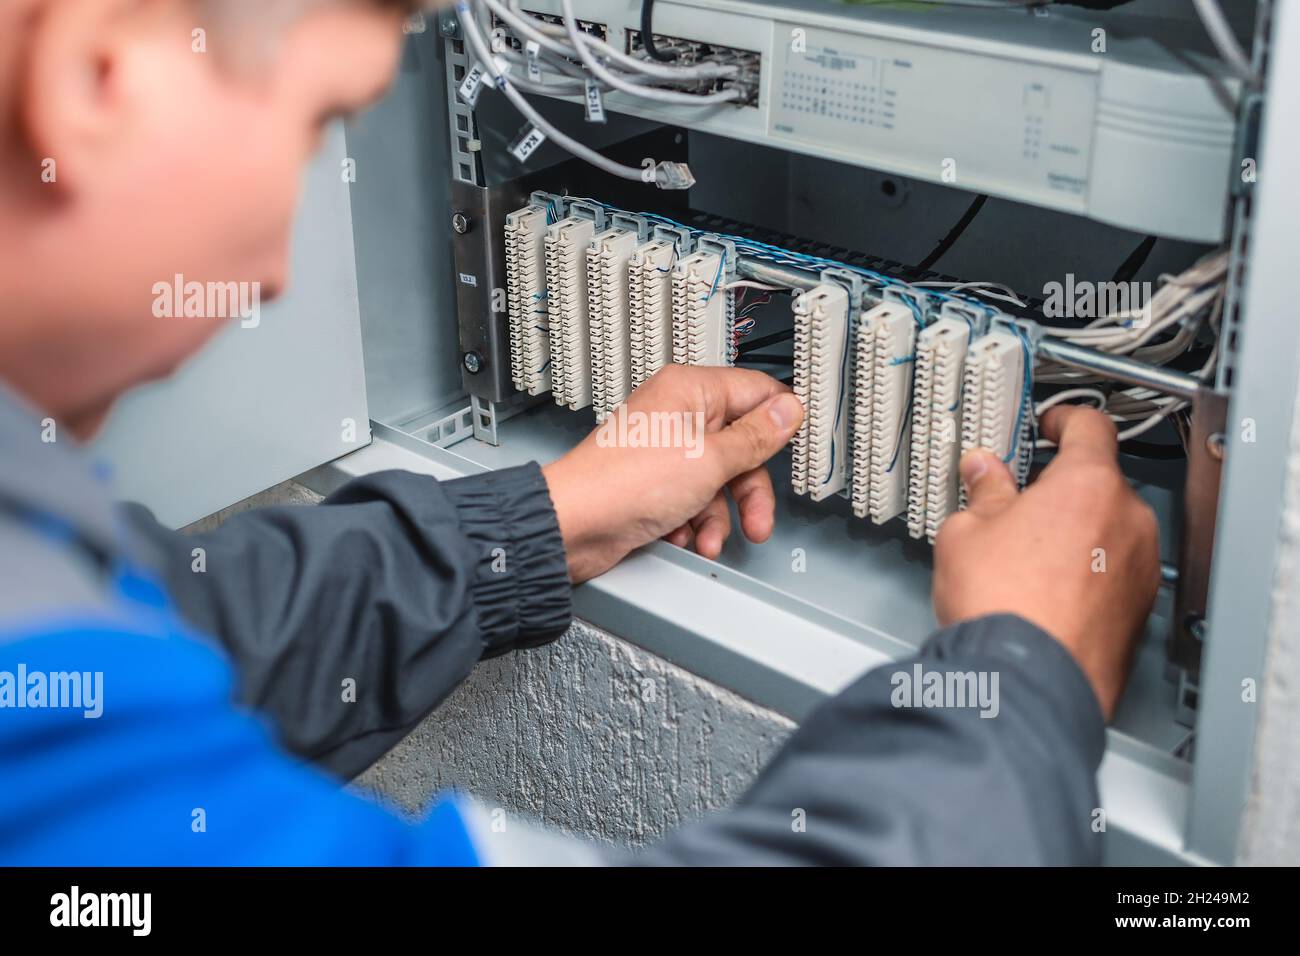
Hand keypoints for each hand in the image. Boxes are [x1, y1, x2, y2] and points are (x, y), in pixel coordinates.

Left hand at [542, 364, 803, 583]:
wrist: (574, 526)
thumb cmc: (624, 482)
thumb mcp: (710, 459)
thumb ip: (756, 437)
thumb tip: (788, 410)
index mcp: (690, 390)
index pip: (754, 391)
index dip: (779, 419)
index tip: (797, 444)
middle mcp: (676, 416)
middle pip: (739, 447)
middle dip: (748, 490)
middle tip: (757, 518)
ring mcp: (664, 452)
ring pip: (717, 481)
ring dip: (718, 516)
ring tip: (709, 537)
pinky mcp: (653, 485)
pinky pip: (691, 501)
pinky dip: (692, 523)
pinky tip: (682, 536)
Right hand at [932, 406, 1159, 718]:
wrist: (1027, 680)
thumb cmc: (1002, 605)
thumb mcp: (967, 531)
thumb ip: (983, 493)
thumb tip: (984, 475)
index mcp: (1089, 484)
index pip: (1090, 426)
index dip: (1064, 418)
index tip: (1048, 425)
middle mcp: (1127, 520)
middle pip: (1097, 484)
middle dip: (1058, 489)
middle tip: (1016, 502)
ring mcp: (1139, 568)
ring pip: (1106, 531)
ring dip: (1074, 534)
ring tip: (1024, 558)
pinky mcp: (1138, 611)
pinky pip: (1112, 573)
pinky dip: (1084, 573)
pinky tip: (1043, 592)